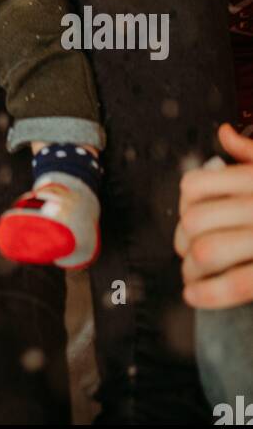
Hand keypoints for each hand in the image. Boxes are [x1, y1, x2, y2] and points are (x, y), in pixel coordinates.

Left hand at [175, 123, 252, 308]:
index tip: (186, 215)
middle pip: (194, 221)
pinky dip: (208, 293)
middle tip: (185, 250)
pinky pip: (236, 284)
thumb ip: (252, 153)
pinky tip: (196, 295)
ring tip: (192, 275)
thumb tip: (225, 134)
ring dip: (191, 269)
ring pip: (207, 252)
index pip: (195, 186)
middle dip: (182, 240)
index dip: (182, 204)